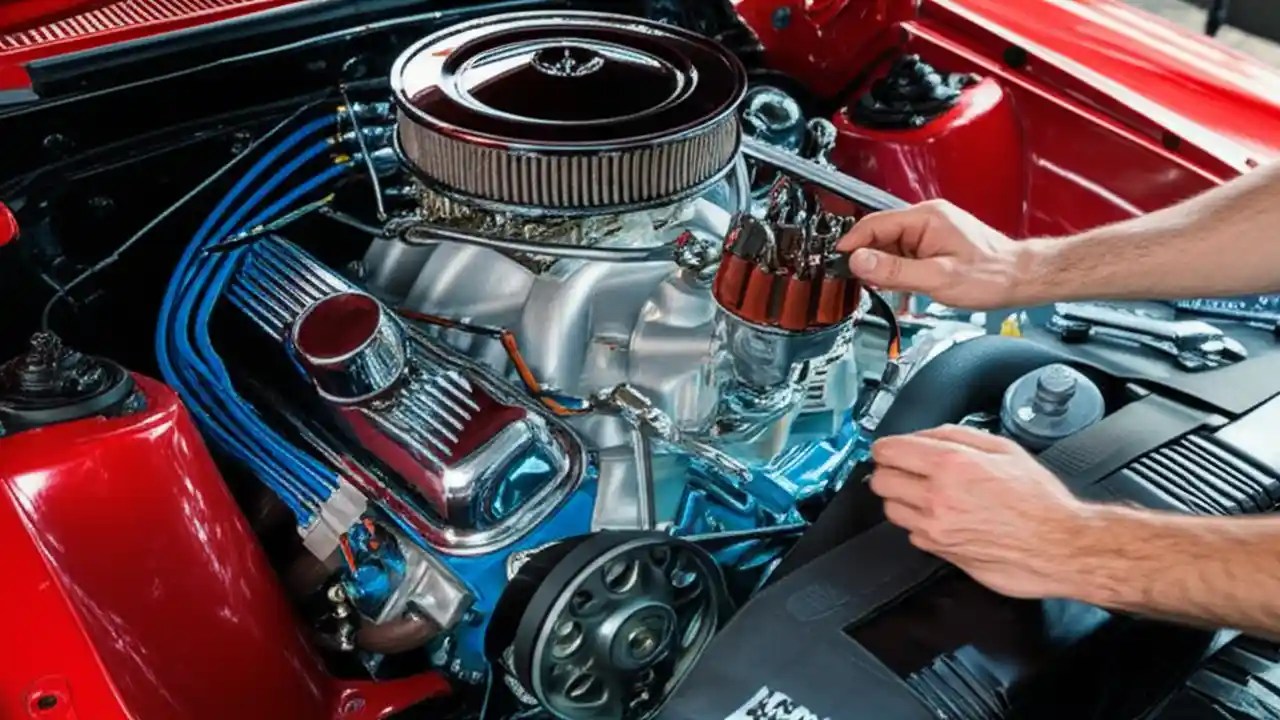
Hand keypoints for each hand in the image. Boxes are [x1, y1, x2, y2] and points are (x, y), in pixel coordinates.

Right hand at [837, 200, 1030, 309]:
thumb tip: (859, 261)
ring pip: (891, 246)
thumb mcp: (936, 278)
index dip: (851, 244)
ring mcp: (931, 230)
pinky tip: (905, 286)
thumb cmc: (989, 276)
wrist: (1019, 278)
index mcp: (926, 217)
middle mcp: (927, 218)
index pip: (873, 224)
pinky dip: (899, 269)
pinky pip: (905, 253)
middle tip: (865, 283)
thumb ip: (893, 270)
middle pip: (880, 235)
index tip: (837, 261)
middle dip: (869, 259)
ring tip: (893, 288)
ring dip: (885, 267)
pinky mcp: (935, 242)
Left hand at [868, 424, 1092, 599]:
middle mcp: (937, 497)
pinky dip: (918, 524)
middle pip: (881, 480)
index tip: (890, 449)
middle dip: (890, 471)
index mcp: (951, 464)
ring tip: (924, 494)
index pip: (889, 451)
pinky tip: (940, 517)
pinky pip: (911, 532)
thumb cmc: (1040, 501)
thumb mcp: (1004, 449)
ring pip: (890, 508)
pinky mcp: (939, 551)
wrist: (1059, 546)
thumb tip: (925, 434)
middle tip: (906, 469)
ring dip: (901, 499)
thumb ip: (958, 434)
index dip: (886, 447)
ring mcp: (935, 527)